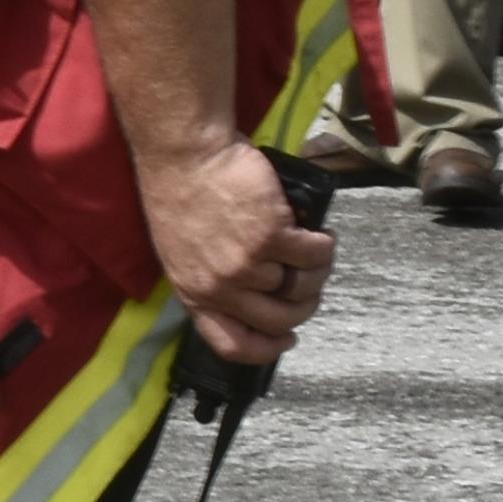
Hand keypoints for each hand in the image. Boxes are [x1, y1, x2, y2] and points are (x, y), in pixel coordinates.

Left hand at [142, 135, 330, 367]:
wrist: (184, 152)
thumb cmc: (179, 191)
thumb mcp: (180, 250)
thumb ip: (209, 278)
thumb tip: (252, 292)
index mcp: (194, 294)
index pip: (232, 344)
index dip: (266, 349)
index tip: (286, 340)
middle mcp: (221, 287)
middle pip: (278, 320)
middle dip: (303, 307)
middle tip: (310, 286)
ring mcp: (247, 264)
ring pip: (300, 286)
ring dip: (317, 271)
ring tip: (318, 252)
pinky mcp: (272, 236)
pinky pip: (312, 255)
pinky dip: (323, 246)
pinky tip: (321, 234)